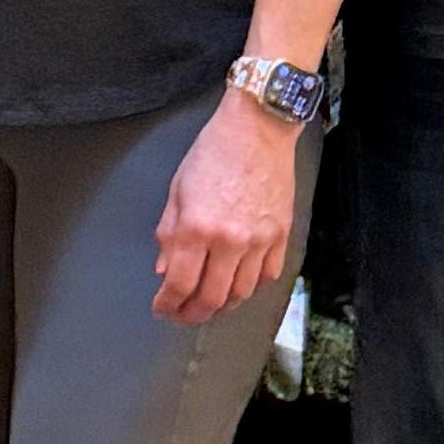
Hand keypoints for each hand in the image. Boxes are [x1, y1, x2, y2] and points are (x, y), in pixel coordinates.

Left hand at [153, 84, 300, 324]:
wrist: (258, 128)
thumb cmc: (214, 151)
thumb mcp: (177, 190)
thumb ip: (169, 235)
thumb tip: (165, 271)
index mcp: (197, 227)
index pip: (180, 284)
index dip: (168, 304)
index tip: (162, 308)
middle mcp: (230, 240)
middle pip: (212, 298)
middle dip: (192, 314)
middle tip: (182, 315)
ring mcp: (260, 240)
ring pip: (242, 293)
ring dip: (222, 306)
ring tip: (208, 304)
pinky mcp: (281, 235)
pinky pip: (268, 276)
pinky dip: (252, 287)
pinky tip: (238, 284)